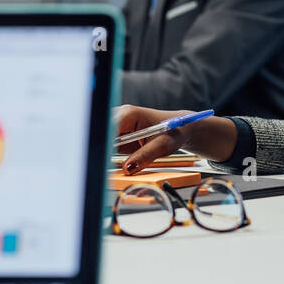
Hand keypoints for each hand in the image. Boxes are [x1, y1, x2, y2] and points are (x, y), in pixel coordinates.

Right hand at [114, 105, 236, 172]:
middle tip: (106, 164)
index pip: (108, 127)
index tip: (103, 157)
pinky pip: (108, 145)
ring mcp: (118, 125)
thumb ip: (145, 156)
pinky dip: (110, 153)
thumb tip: (127, 169)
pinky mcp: (119, 134)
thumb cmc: (174, 132)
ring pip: (103, 139)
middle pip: (102, 133)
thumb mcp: (162, 145)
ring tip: (119, 160)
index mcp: (129, 114)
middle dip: (102, 148)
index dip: (103, 142)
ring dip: (106, 151)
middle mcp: (121, 116)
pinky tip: (118, 158)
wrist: (181, 129)